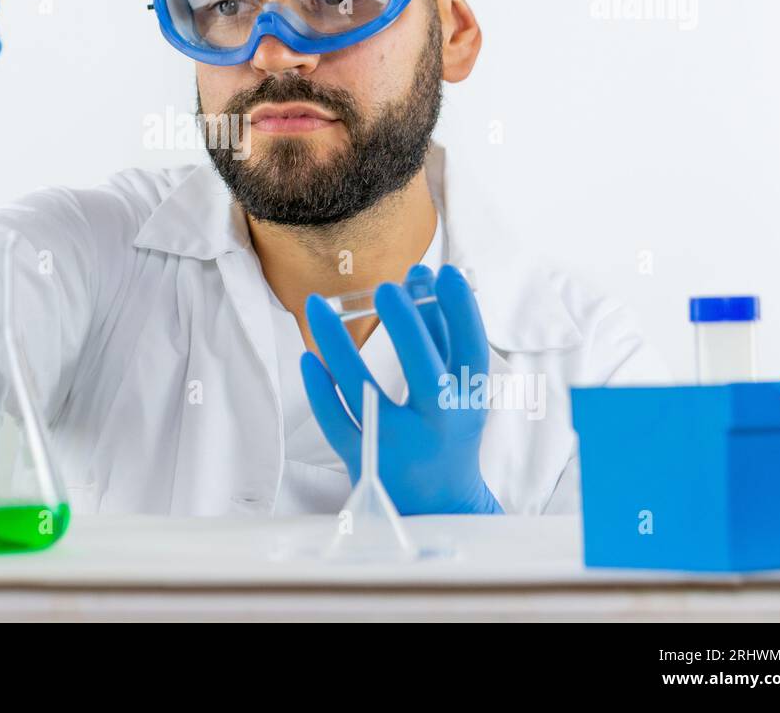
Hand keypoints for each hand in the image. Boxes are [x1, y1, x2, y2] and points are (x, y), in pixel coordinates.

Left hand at [300, 263, 502, 514]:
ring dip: (338, 344)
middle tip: (387, 286)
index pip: (471, 352)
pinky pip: (336, 422)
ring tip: (318, 305)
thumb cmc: (445, 431)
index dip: (462, 311)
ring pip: (364, 390)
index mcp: (468, 402)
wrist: (437, 508)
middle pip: (424, 370)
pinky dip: (320, 389)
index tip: (446, 272)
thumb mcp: (454, 388)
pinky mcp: (363, 462)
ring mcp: (399, 446)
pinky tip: (308, 358)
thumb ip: (440, 335)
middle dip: (406, 326)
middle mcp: (438, 425)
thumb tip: (421, 277)